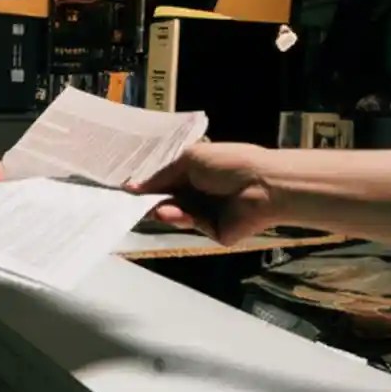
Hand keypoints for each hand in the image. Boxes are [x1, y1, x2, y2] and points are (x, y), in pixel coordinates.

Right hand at [129, 143, 277, 244]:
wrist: (262, 185)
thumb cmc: (229, 163)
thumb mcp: (190, 160)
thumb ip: (162, 175)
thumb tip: (134, 186)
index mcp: (198, 172)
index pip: (168, 181)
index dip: (149, 186)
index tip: (127, 191)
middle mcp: (202, 192)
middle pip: (169, 200)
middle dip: (153, 201)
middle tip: (136, 202)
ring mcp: (208, 213)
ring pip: (178, 215)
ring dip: (166, 211)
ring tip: (159, 209)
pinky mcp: (215, 231)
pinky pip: (192, 226)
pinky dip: (181, 219)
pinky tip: (174, 213)